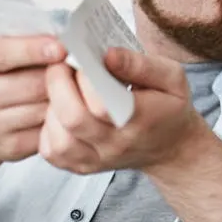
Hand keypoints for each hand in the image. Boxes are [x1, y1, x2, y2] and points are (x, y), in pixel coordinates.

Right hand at [0, 35, 65, 161]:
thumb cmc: (8, 77)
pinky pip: (49, 131)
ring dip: (65, 98)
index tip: (61, 48)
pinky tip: (63, 111)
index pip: (2, 53)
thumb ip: (34, 40)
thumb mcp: (11, 49)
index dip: (34, 50)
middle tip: (79, 68)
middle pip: (33, 83)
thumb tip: (71, 38)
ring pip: (45, 108)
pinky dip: (62, 120)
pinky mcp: (9, 146)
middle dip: (61, 76)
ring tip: (71, 89)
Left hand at [38, 47, 201, 174]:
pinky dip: (49, 129)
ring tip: (61, 89)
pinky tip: (59, 111)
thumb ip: (141, 64)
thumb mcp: (172, 77)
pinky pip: (52, 152)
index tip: (83, 58)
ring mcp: (98, 160)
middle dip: (58, 86)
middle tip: (60, 66)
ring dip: (52, 109)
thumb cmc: (170, 106)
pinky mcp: (83, 166)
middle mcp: (117, 144)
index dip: (85, 78)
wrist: (172, 147)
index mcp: (141, 119)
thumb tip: (107, 55)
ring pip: (58, 140)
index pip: (102, 103)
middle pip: (73, 120)